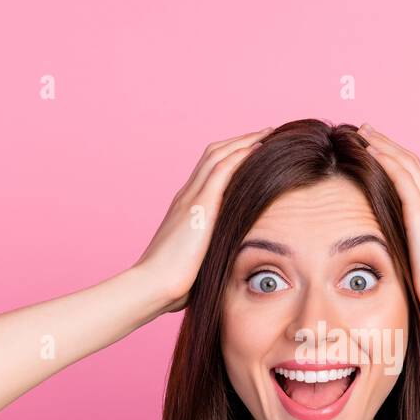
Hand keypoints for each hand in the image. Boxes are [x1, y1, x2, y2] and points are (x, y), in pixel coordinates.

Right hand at [135, 127, 271, 312]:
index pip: (208, 172)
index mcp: (185, 209)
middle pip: (213, 155)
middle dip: (239, 142)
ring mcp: (191, 199)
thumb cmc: (171, 285)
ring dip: (244, 141)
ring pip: (218, 155)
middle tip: (264, 134)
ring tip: (267, 133)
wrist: (153, 286)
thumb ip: (209, 255)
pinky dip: (240, 155)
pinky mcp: (199, 206)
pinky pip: (221, 169)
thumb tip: (227, 265)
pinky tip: (258, 148)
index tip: (252, 153)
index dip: (230, 158)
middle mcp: (186, 197)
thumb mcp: (195, 264)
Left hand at [359, 124, 419, 322]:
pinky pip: (401, 176)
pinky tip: (370, 149)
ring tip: (363, 131)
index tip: (379, 151)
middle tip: (368, 131)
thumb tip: (398, 265)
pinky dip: (385, 159)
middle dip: (389, 145)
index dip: (398, 162)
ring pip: (406, 164)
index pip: (417, 180)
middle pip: (412, 164)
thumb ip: (414, 258)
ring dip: (384, 144)